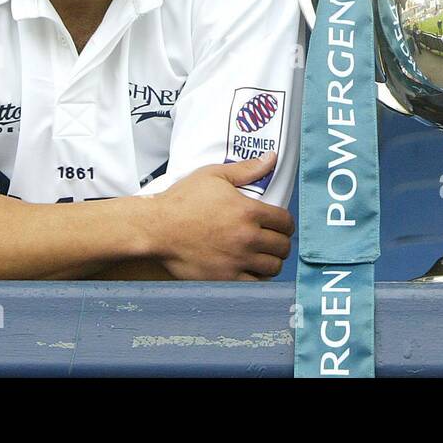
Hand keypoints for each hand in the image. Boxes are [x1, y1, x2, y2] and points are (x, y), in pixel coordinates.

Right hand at [148, 154, 295, 279]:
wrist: (156, 228)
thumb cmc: (182, 200)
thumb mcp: (214, 175)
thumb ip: (247, 169)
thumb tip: (271, 158)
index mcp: (249, 212)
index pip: (285, 222)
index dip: (286, 223)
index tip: (281, 225)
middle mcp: (247, 238)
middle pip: (282, 246)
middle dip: (281, 242)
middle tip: (274, 241)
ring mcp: (236, 260)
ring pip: (273, 267)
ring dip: (272, 261)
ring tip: (265, 256)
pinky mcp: (224, 278)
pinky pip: (255, 284)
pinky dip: (258, 278)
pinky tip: (252, 270)